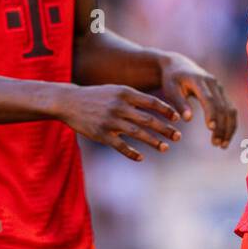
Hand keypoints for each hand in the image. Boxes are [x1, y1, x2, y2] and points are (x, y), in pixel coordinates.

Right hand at [57, 85, 180, 161]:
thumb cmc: (97, 96)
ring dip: (154, 142)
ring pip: (138, 134)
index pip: (152, 102)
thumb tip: (158, 106)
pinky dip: (132, 153)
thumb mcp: (116, 90)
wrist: (69, 102)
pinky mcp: (101, 134)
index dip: (166, 111)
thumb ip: (134, 98)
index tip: (178, 118)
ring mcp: (110, 121)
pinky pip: (120, 146)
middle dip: (166, 129)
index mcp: (125, 93)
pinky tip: (141, 157)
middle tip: (178, 136)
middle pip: (148, 120)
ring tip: (166, 148)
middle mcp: (119, 106)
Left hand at [158, 53, 236, 147]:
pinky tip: (226, 138)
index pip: (210, 99)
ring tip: (222, 145)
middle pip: (223, 107)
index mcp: (200, 80)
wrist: (180, 65)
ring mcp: (220, 88)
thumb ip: (179, 103)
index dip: (212, 113)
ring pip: (230, 110)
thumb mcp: (171, 89)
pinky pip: (231, 110)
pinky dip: (230, 124)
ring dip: (229, 128)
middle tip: (217, 144)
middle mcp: (214, 83)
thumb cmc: (172, 79)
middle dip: (222, 127)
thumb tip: (188, 119)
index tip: (211, 129)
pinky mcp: (223, 94)